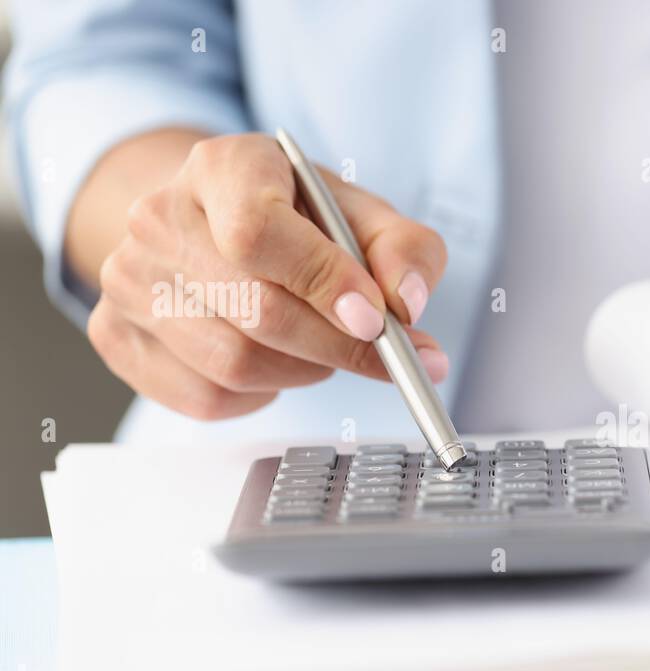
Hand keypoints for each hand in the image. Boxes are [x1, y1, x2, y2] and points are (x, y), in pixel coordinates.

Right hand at [87, 133, 448, 418]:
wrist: (215, 225)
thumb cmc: (297, 220)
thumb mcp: (364, 215)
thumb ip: (405, 249)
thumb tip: (406, 302)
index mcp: (222, 167)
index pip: (258, 232)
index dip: (323, 284)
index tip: (376, 319)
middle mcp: (158, 217)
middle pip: (255, 311)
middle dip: (335, 347)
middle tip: (384, 354)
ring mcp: (126, 279)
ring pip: (233, 364)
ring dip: (301, 372)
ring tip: (321, 347)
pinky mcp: (116, 335)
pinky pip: (204, 398)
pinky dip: (258, 395)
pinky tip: (273, 363)